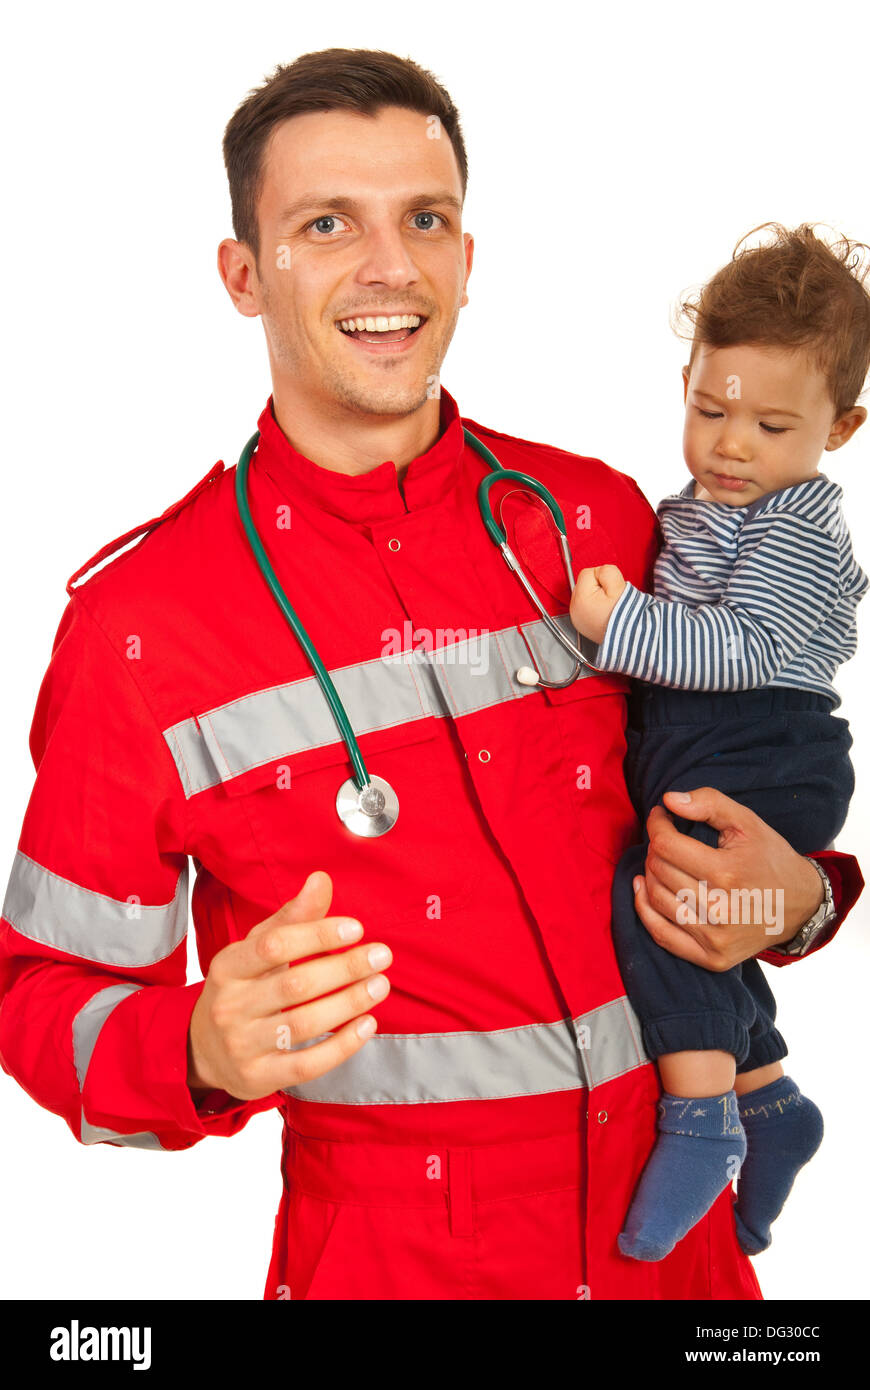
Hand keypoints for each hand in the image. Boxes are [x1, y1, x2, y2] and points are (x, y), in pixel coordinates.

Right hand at [187, 871, 390, 1100]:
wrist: (203, 1050)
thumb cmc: (242, 988)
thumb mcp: (257, 950)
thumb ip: (292, 918)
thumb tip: (322, 879)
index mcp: (228, 966)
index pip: (274, 945)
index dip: (317, 935)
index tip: (356, 928)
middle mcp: (230, 1005)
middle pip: (295, 984)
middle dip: (344, 968)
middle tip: (381, 956)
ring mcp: (242, 1045)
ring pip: (304, 1024)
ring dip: (349, 1003)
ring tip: (380, 985)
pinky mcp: (258, 1077)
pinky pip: (307, 1064)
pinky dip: (342, 1045)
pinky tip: (367, 1025)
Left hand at [569, 564, 626, 643]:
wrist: (629, 639)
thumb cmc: (625, 618)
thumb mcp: (619, 587)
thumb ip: (608, 571)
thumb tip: (601, 572)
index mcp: (581, 599)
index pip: (588, 572)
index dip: (603, 578)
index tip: (611, 591)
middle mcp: (574, 610)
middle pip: (584, 583)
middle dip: (599, 587)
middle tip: (611, 599)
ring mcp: (576, 618)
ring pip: (585, 594)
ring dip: (597, 596)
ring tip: (609, 607)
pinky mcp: (581, 624)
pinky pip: (586, 606)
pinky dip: (595, 606)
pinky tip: (604, 613)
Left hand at [632, 788, 824, 970]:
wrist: (802, 906)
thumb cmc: (770, 858)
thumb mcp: (747, 822)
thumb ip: (709, 803)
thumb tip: (669, 800)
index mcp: (727, 873)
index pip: (666, 845)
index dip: (657, 825)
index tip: (662, 816)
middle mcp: (720, 910)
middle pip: (659, 871)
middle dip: (655, 848)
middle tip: (666, 839)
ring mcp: (715, 938)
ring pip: (656, 899)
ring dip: (650, 874)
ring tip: (660, 861)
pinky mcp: (713, 958)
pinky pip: (662, 935)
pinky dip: (645, 910)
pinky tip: (644, 889)